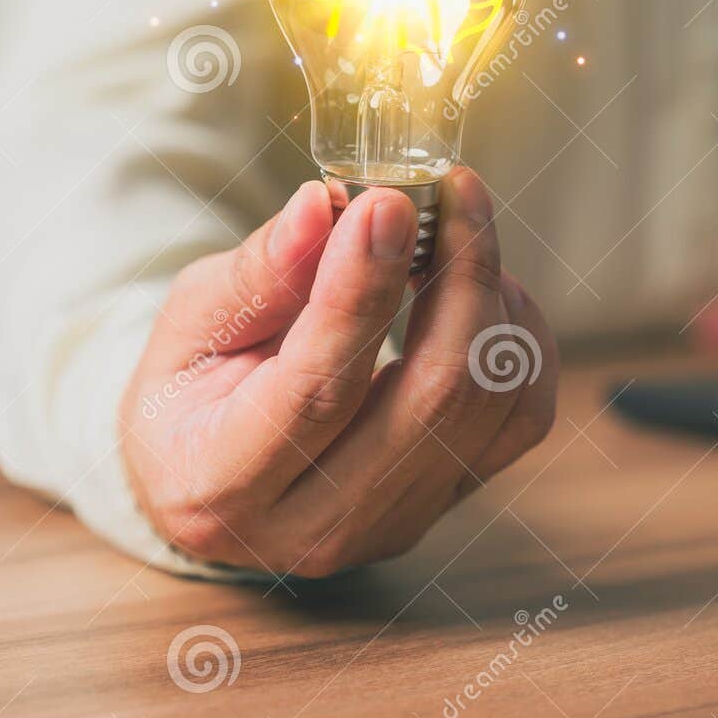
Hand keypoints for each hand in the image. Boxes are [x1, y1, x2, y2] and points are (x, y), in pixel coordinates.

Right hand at [119, 168, 556, 576]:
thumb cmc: (193, 395)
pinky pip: (523, 415)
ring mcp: (397, 520)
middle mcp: (321, 524)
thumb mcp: (193, 327)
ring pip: (493, 403)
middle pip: (436, 398)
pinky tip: (478, 293)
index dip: (363, 290)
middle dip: (459, 276)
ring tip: (453, 237)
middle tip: (450, 193)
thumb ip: (259, 274)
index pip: (320, 388)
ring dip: (490, 298)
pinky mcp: (450, 501)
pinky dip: (517, 338)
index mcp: (225, 482)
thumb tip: (322, 207)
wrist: (215, 481)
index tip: (389, 203)